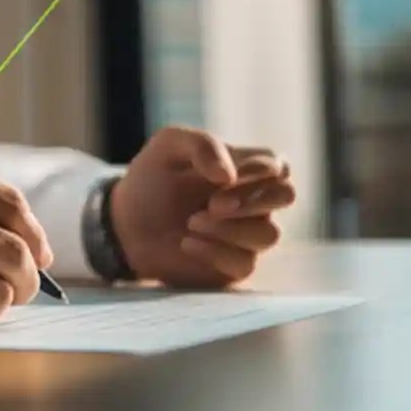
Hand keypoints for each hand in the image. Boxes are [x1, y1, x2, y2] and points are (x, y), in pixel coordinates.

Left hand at [110, 127, 295, 287]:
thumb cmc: (150, 180)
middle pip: (286, 196)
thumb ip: (202, 144)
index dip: (261, 169)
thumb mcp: (169, 146)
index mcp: (244, 169)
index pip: (278, 166)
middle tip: (213, 204)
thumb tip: (229, 175)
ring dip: (230, 228)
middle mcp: (253, 202)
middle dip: (252, 200)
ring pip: (269, 234)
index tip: (225, 177)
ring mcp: (245, 235)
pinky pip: (244, 263)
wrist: (124, 224)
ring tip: (191, 222)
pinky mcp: (232, 266)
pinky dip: (214, 252)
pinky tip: (186, 243)